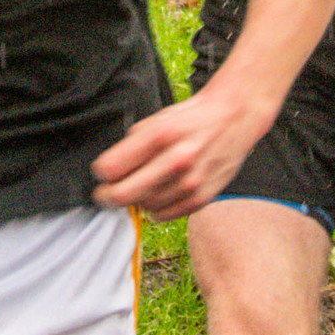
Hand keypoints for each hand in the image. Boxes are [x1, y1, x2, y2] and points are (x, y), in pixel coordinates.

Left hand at [90, 85, 268, 221]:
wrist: (234, 119)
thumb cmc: (191, 119)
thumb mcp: (155, 120)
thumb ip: (130, 146)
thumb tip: (108, 173)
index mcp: (159, 136)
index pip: (110, 169)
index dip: (101, 174)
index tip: (102, 174)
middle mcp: (176, 161)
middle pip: (123, 195)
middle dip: (108, 195)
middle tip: (106, 192)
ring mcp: (191, 183)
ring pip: (143, 207)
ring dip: (138, 199)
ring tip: (146, 184)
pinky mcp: (202, 198)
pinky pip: (164, 215)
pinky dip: (157, 208)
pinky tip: (161, 193)